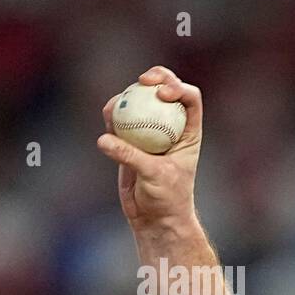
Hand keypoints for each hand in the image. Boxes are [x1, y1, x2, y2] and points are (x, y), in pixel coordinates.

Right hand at [96, 66, 203, 235]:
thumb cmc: (166, 199)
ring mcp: (150, 131)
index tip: (162, 94)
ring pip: (141, 101)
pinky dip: (113, 113)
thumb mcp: (153, 176)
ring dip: (129, 95)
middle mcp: (171, 127)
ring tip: (118, 105)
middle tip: (142, 80)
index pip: (190, 99)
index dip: (178, 87)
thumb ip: (130, 156)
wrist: (155, 217)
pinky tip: (108, 114)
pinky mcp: (130, 139)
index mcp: (188, 132)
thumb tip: (104, 139)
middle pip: (165, 90)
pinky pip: (120, 119)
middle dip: (157, 77)